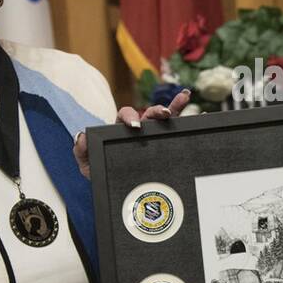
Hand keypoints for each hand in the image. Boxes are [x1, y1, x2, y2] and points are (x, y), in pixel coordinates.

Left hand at [73, 88, 190, 178]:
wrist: (113, 186)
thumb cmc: (102, 171)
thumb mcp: (88, 164)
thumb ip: (81, 150)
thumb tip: (81, 135)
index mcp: (119, 129)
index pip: (125, 115)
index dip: (130, 116)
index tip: (135, 126)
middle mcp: (137, 128)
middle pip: (148, 113)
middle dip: (156, 110)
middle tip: (164, 114)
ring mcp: (151, 134)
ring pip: (164, 117)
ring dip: (174, 106)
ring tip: (185, 96)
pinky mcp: (162, 142)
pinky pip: (175, 130)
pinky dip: (188, 121)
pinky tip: (202, 115)